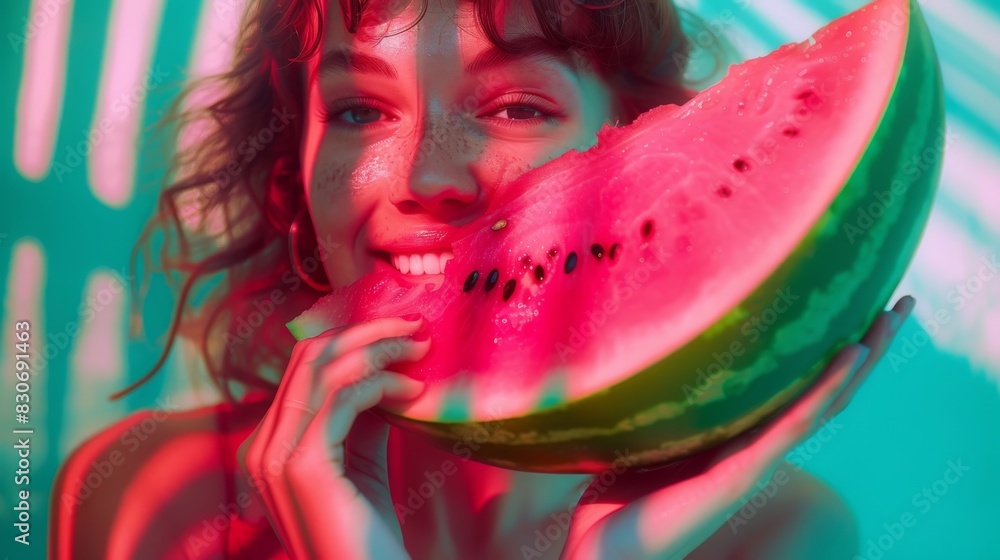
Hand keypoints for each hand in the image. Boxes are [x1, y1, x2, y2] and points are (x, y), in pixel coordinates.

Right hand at [236, 317, 427, 559]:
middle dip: (366, 332)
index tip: (397, 331)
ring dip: (380, 349)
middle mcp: (262, 447)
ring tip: (421, 349)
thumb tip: (383, 369)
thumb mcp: (362, 464)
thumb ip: (362, 419)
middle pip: (310, 356)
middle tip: (414, 327)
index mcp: (270, 445)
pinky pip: (344, 398)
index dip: (351, 338)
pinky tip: (414, 389)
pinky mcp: (303, 465)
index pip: (303, 366)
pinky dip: (383, 382)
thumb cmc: (368, 535)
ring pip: (326, 369)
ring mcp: (277, 457)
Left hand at [560, 296, 915, 559]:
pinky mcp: (742, 474)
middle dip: (867, 347)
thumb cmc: (618, 491)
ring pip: (824, 403)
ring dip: (863, 358)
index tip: (855, 305)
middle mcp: (757, 447)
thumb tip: (650, 337)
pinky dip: (824, 389)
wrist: (607, 548)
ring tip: (894, 317)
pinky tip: (849, 354)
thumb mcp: (648, 428)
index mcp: (739, 435)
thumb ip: (665, 396)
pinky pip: (792, 425)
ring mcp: (755, 461)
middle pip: (826, 391)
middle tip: (902, 303)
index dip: (829, 351)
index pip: (798, 388)